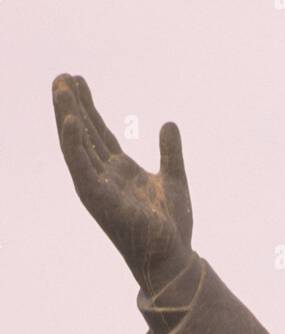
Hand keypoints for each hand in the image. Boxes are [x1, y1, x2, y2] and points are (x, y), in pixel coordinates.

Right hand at [52, 73, 193, 294]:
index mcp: (119, 172)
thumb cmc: (172, 226)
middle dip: (72, 105)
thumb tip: (169, 123)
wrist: (173, 256)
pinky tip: (71, 120)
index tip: (78, 80)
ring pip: (77, 145)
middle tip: (61, 75)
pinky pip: (82, 167)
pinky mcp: (98, 198)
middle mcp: (104, 177)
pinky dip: (75, 143)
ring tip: (59, 87)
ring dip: (66, 115)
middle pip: (84, 134)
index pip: (98, 133)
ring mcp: (99, 187)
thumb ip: (170, 151)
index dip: (88, 107)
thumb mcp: (174, 178)